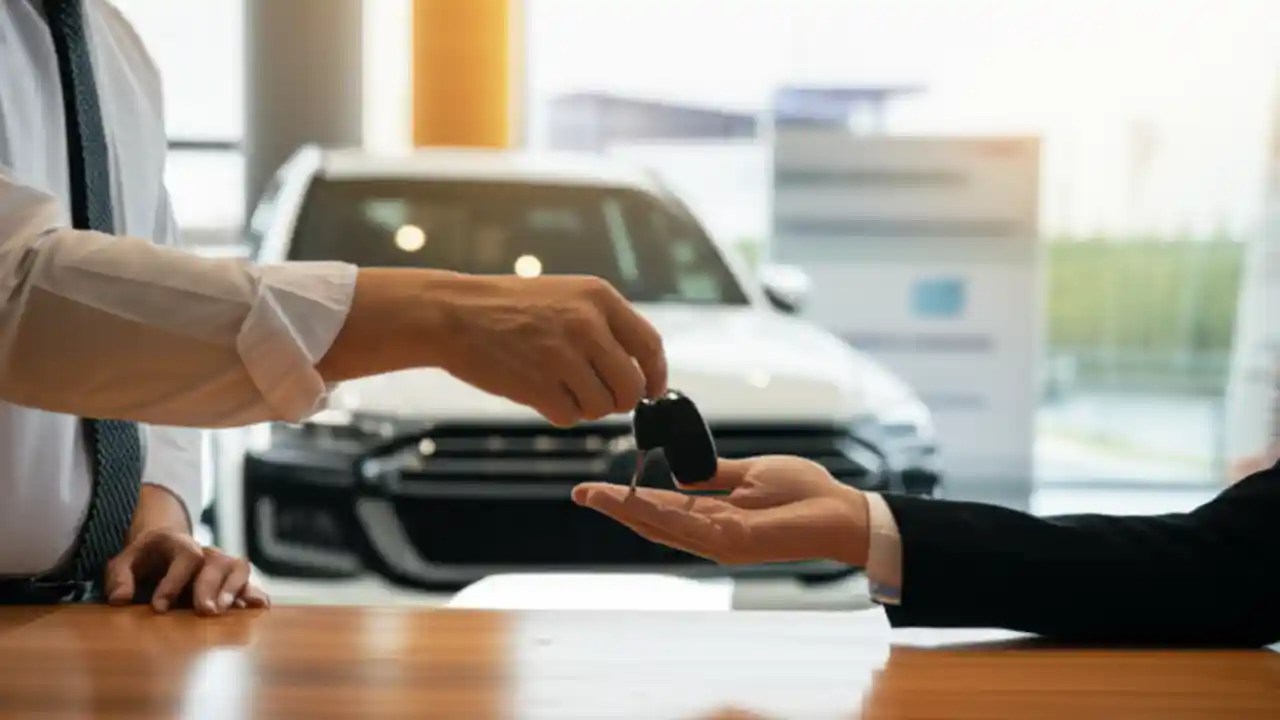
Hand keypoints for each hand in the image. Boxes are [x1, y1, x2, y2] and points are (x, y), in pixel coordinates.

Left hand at [104, 529, 269, 614]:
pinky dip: (254, 594)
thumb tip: (121, 599)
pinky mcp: (230, 580)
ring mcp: (221, 564)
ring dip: (234, 589)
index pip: (185, 556)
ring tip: (223, 610)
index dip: (174, 581)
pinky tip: (257, 608)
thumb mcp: (122, 563)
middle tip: (204, 612)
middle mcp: (205, 551)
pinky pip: (248, 583)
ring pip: (238, 568)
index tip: (159, 607)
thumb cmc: (143, 560)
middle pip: (217, 562)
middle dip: (210, 587)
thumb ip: (118, 578)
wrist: (162, 549)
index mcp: (178, 543)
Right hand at [432, 273, 666, 425]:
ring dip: (585, 406)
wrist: (453, 314)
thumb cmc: (511, 308)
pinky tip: (539, 391)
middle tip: (599, 395)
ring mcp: (563, 356)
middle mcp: (586, 324)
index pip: (650, 345)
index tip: (651, 390)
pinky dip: (559, 412)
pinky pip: (570, 417)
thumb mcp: (566, 297)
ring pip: (602, 407)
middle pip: (632, 387)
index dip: (656, 375)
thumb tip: (643, 372)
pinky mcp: (539, 386)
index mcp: (598, 297)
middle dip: (619, 400)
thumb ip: (605, 327)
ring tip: (560, 386)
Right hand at [572, 455, 869, 565]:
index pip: (662, 506)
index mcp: (714, 516)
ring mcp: (720, 541)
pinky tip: (634, 501)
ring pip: (662, 526)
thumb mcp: (752, 473)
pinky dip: (659, 512)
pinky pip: (688, 525)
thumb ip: (717, 475)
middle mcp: (710, 534)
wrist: (841, 511)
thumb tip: (687, 471)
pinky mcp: (734, 542)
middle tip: (580, 493)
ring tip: (595, 496)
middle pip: (652, 521)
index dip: (629, 497)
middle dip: (616, 506)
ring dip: (626, 510)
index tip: (598, 487)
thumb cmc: (806, 494)